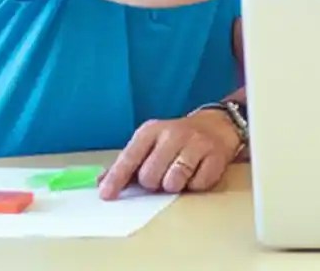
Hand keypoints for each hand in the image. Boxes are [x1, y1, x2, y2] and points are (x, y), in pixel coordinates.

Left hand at [98, 111, 242, 199]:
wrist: (218, 125)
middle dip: (153, 183)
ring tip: (179, 175)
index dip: (116, 178)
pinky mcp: (217, 156)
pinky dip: (196, 185)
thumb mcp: (150, 144)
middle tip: (161, 175)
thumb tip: (101, 182)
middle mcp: (174, 133)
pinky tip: (196, 173)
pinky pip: (198, 185)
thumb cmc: (177, 140)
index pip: (129, 157)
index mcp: (152, 130)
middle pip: (150, 176)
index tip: (106, 195)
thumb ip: (127, 163)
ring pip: (173, 182)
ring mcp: (197, 143)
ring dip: (174, 185)